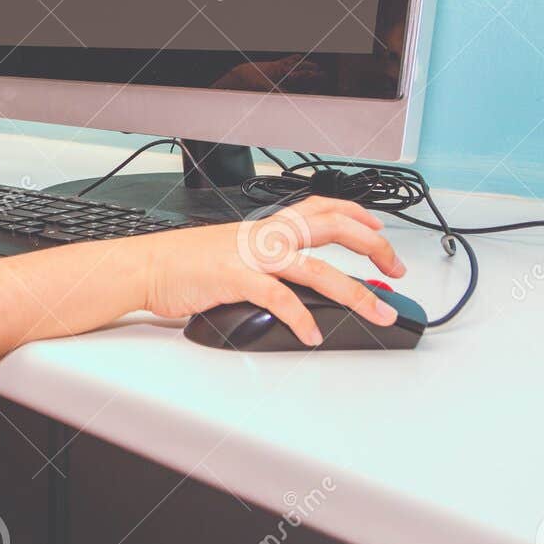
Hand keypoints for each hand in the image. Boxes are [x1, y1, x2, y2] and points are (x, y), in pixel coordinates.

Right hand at [137, 197, 405, 345]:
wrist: (146, 266)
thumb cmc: (182, 263)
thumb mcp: (231, 252)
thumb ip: (264, 263)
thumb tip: (291, 284)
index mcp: (265, 228)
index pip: (321, 208)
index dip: (357, 214)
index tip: (379, 228)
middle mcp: (265, 237)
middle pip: (333, 229)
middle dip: (374, 246)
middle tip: (397, 268)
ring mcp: (253, 257)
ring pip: (318, 268)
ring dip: (355, 293)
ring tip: (378, 312)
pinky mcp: (236, 280)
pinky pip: (279, 299)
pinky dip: (300, 318)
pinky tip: (312, 335)